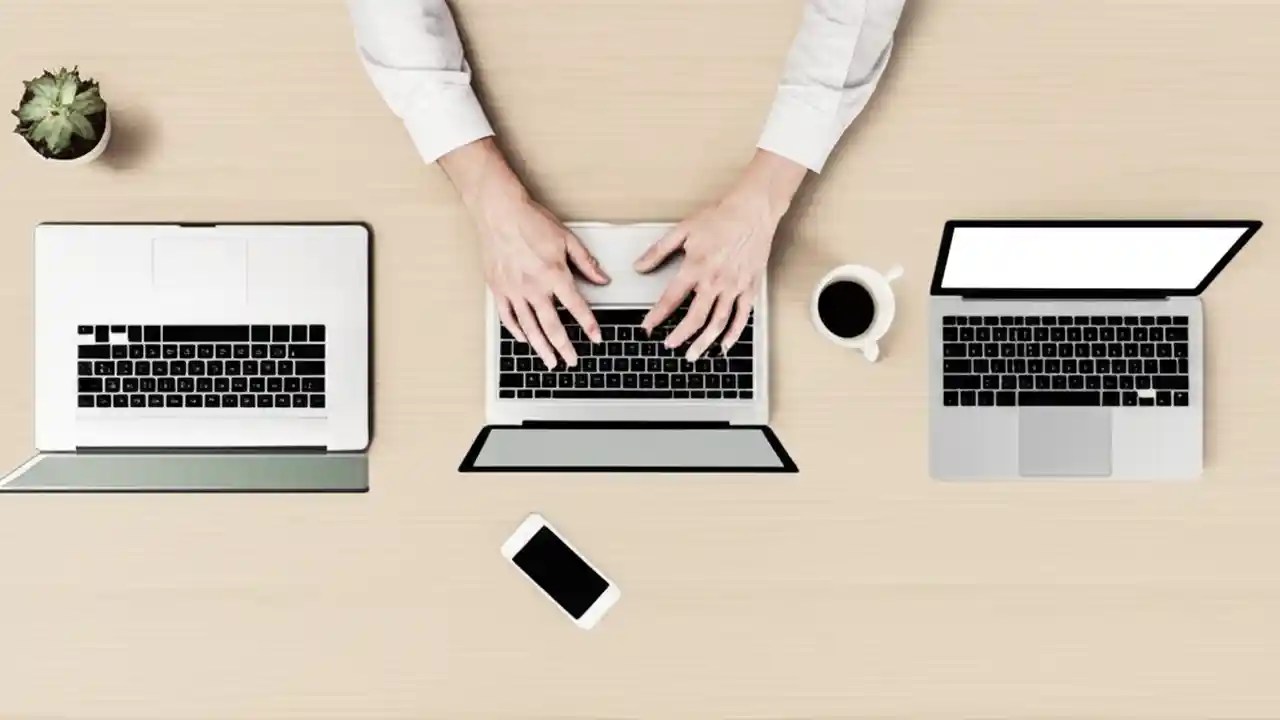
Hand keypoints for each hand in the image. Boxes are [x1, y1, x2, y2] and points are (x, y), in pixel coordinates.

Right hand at [440, 139, 607, 368]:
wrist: (499, 212)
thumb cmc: (531, 221)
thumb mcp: (567, 239)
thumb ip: (586, 263)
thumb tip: (603, 279)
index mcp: (554, 274)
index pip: (576, 307)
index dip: (588, 325)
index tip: (596, 338)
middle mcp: (533, 287)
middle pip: (552, 325)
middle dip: (564, 347)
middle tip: (571, 361)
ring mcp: (513, 290)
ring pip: (529, 327)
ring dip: (541, 347)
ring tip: (550, 361)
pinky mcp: (498, 289)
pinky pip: (507, 317)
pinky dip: (516, 331)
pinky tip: (524, 340)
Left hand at [635, 150, 806, 358]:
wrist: (753, 211)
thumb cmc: (719, 218)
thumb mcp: (683, 230)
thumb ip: (658, 251)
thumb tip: (638, 266)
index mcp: (695, 267)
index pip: (671, 299)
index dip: (657, 316)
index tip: (647, 327)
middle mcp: (714, 281)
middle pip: (695, 317)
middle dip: (681, 336)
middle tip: (670, 346)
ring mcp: (734, 287)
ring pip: (718, 322)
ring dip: (705, 341)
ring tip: (693, 354)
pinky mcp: (750, 288)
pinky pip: (742, 317)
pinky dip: (734, 334)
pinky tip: (725, 345)